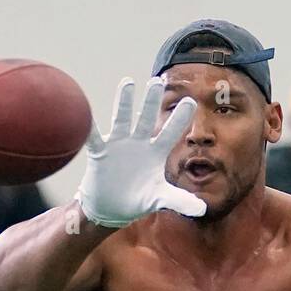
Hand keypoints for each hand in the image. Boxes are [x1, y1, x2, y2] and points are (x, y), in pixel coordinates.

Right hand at [75, 76, 206, 227]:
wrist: (112, 208)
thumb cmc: (138, 199)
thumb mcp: (159, 199)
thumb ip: (180, 200)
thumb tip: (203, 209)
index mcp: (156, 152)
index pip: (170, 131)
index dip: (180, 118)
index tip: (191, 101)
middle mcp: (138, 143)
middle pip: (146, 118)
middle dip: (151, 101)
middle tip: (158, 80)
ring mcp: (118, 145)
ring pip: (122, 120)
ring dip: (125, 103)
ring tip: (128, 82)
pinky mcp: (100, 153)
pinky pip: (94, 138)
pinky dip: (90, 128)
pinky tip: (87, 115)